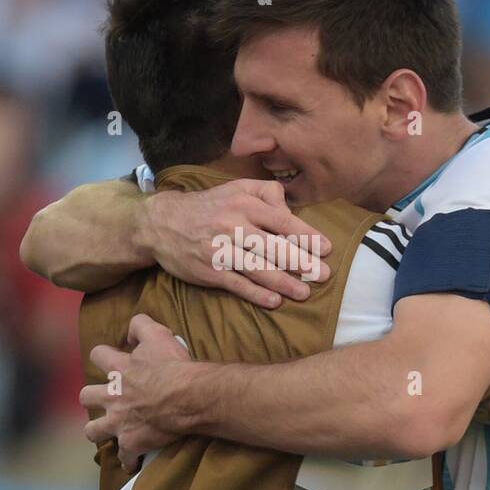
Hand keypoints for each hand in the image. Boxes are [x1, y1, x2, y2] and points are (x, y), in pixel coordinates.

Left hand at [80, 314, 193, 471]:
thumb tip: (131, 329)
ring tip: (109, 432)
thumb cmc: (174, 365)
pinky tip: (133, 462)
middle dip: (92, 398)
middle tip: (107, 399)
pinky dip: (129, 460)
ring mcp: (119, 422)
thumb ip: (141, 326)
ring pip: (93, 431)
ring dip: (99, 431)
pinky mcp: (131, 443)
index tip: (112, 360)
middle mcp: (112, 396)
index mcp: (119, 369)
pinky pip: (125, 457)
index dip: (103, 357)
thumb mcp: (158, 334)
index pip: (98, 355)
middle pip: (86, 396)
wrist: (188, 397)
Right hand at [141, 179, 331, 308]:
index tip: (326, 248)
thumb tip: (290, 211)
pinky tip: (274, 302)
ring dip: (284, 283)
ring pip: (258, 268)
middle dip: (302, 263)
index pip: (282, 222)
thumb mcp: (236, 187)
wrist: (163, 223)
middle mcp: (234, 226)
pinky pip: (237, 284)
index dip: (306, 236)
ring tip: (305, 293)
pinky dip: (256, 294)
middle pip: (274, 248)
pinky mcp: (209, 271)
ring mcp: (221, 250)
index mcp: (244, 204)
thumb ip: (267, 193)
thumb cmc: (209, 206)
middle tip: (324, 274)